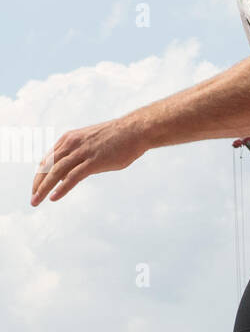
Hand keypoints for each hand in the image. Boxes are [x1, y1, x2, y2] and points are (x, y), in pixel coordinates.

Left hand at [30, 117, 146, 205]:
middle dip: (37, 184)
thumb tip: (69, 173)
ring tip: (36, 201)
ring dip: (44, 188)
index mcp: (69, 139)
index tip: (37, 188)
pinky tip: (53, 198)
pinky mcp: (93, 162)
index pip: (48, 159)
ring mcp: (82, 152)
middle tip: (32, 199)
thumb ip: (79, 156)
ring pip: (56, 172)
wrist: (135, 130)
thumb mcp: (91, 143)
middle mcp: (71, 144)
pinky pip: (72, 177)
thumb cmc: (117, 138)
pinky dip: (61, 188)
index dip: (40, 175)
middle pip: (47, 166)